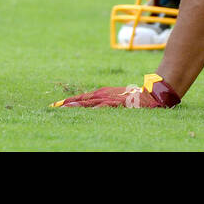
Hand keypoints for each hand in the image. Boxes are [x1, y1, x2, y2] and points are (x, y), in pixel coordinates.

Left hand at [53, 73, 180, 108]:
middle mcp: (102, 94)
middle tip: (52, 107)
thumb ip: (104, 101)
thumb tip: (93, 107)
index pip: (82, 98)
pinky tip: (83, 110)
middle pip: (81, 99)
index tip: (55, 105)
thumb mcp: (116, 97)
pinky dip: (90, 109)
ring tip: (62, 109)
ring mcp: (108, 98)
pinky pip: (100, 107)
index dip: (69, 101)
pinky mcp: (115, 103)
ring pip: (87, 102)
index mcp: (101, 93)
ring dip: (75, 106)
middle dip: (67, 104)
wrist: (150, 94)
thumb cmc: (132, 97)